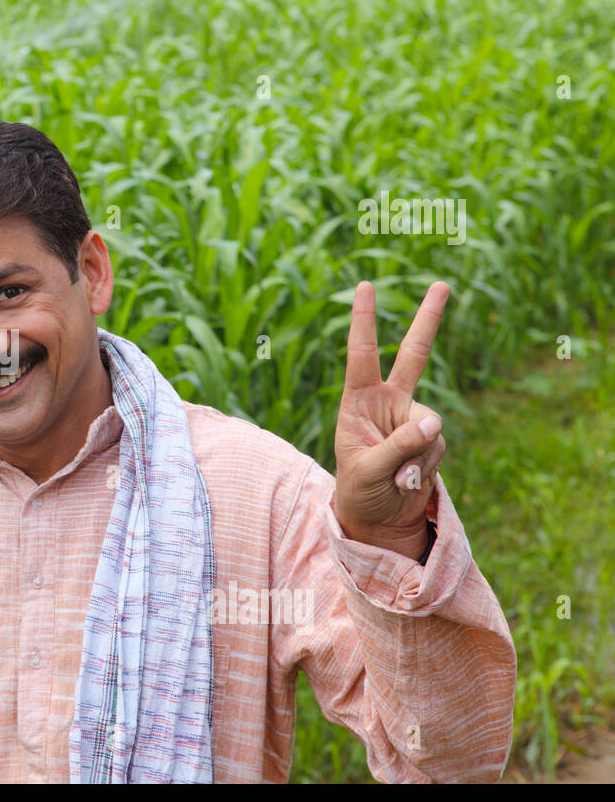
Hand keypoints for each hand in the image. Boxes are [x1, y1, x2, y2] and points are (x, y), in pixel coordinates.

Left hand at [333, 281, 448, 551]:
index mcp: (358, 400)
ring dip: (417, 456)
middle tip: (442, 283)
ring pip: (431, 424)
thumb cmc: (359, 490)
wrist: (377, 518)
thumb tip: (435, 423)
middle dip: (429, 319)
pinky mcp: (430, 438)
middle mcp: (387, 402)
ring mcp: (412, 418)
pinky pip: (437, 447)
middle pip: (414, 354)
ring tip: (395, 478)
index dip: (363, 321)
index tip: (365, 286)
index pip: (361, 354)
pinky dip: (425, 468)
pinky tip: (408, 481)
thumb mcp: (369, 470)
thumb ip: (400, 446)